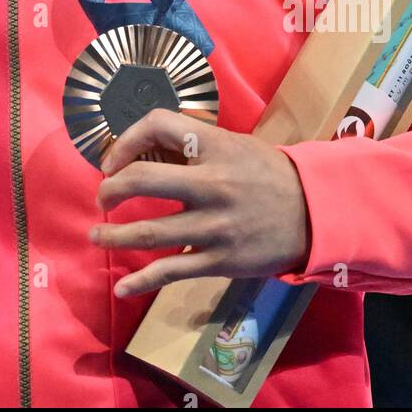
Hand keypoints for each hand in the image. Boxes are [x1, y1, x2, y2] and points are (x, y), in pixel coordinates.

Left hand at [88, 108, 311, 296]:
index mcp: (214, 146)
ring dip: (114, 235)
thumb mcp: (233, 145)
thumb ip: (193, 147)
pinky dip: (141, 281)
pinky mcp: (219, 261)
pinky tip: (122, 286)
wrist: (314, 213)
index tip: (113, 159)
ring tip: (97, 235)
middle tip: (102, 197)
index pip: (158, 125)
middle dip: (111, 189)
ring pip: (149, 232)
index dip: (126, 139)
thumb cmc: (268, 173)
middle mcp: (210, 184)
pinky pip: (171, 271)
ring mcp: (213, 226)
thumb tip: (144, 152)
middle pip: (143, 180)